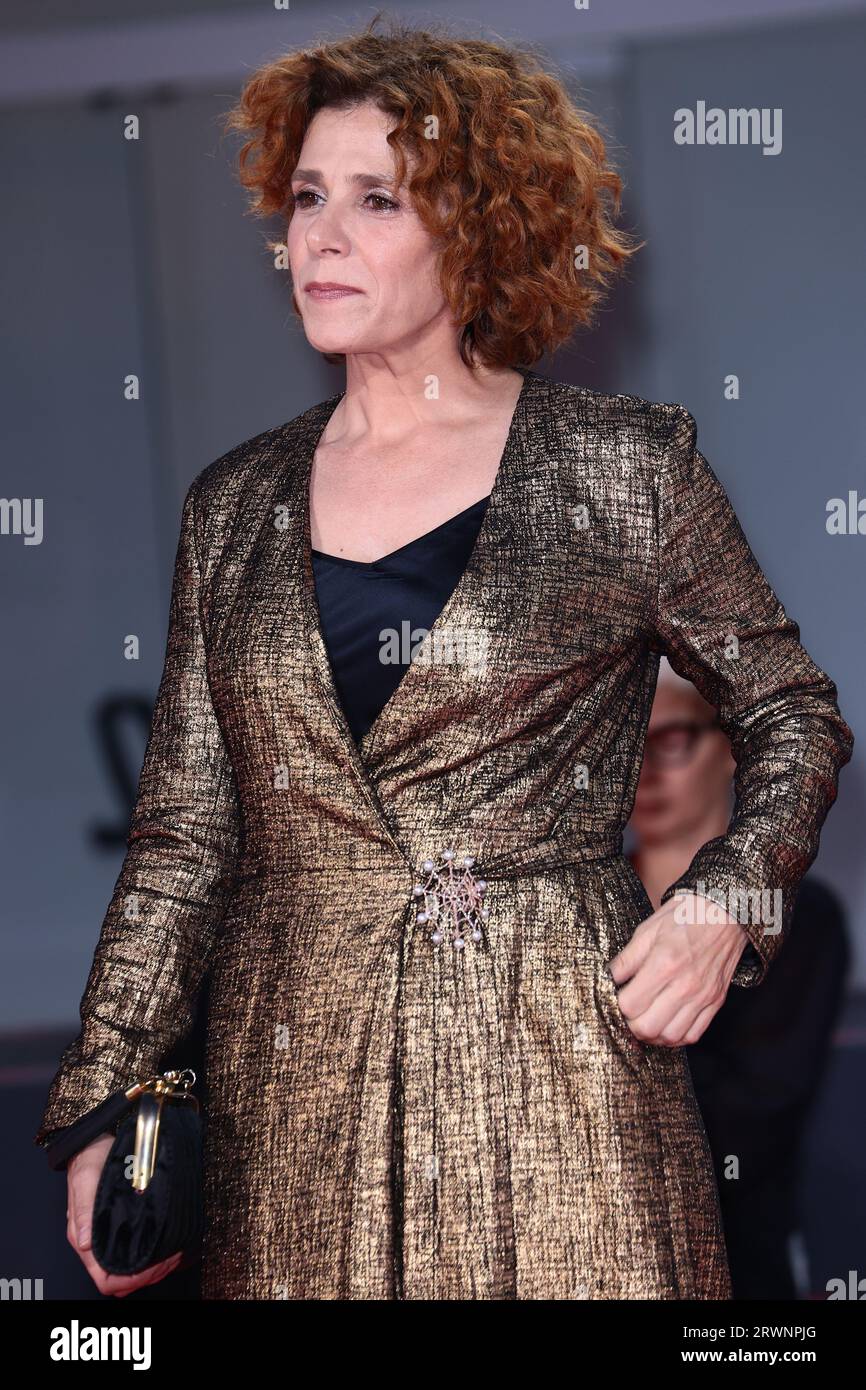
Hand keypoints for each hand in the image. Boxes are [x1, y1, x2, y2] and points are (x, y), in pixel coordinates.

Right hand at [66, 1132, 182, 1295]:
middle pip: (123, 1279)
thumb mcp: (85, 1181)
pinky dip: (156, 1254)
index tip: (153, 1267)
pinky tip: (170, 1243)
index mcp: (85, 1238)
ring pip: (133, 1268)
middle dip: (149, 1274)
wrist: (93, 1144)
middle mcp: (98, 1242)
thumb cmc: (88, 1161)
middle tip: (172, 1258)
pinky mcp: (124, 1226)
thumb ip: (84, 1212)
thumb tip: (85, 1243)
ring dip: (155, 1266)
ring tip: (175, 1252)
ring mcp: (112, 1236)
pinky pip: (139, 1251)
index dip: (129, 1281)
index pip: (105, 1279)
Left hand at [607, 891, 749, 1046]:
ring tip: (645, 1019)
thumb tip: (607, 980)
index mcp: (663, 964)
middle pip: (647, 1028)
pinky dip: (675, 1036)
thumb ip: (626, 959)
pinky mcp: (715, 1002)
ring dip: (652, 1034)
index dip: (617, 1005)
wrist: (725, 912)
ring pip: (670, 1037)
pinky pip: (693, 1035)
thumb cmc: (685, 917)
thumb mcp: (647, 930)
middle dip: (631, 1024)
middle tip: (628, 1012)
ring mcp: (703, 997)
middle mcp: (685, 985)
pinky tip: (666, 1023)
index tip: (617, 996)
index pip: (630, 1005)